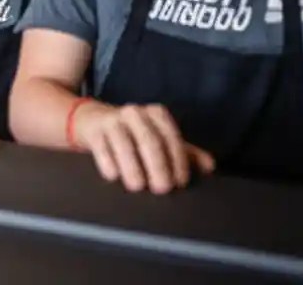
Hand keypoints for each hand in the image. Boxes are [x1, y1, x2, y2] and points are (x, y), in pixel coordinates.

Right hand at [73, 102, 215, 193]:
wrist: (93, 120)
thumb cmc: (132, 134)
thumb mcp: (159, 139)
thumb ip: (184, 152)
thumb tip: (210, 167)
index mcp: (156, 114)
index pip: (171, 138)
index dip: (178, 161)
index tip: (180, 182)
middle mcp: (135, 113)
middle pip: (150, 140)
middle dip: (157, 166)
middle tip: (162, 189)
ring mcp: (113, 120)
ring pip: (124, 144)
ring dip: (132, 167)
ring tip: (137, 186)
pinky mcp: (94, 130)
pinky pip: (101, 147)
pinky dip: (108, 162)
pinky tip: (113, 176)